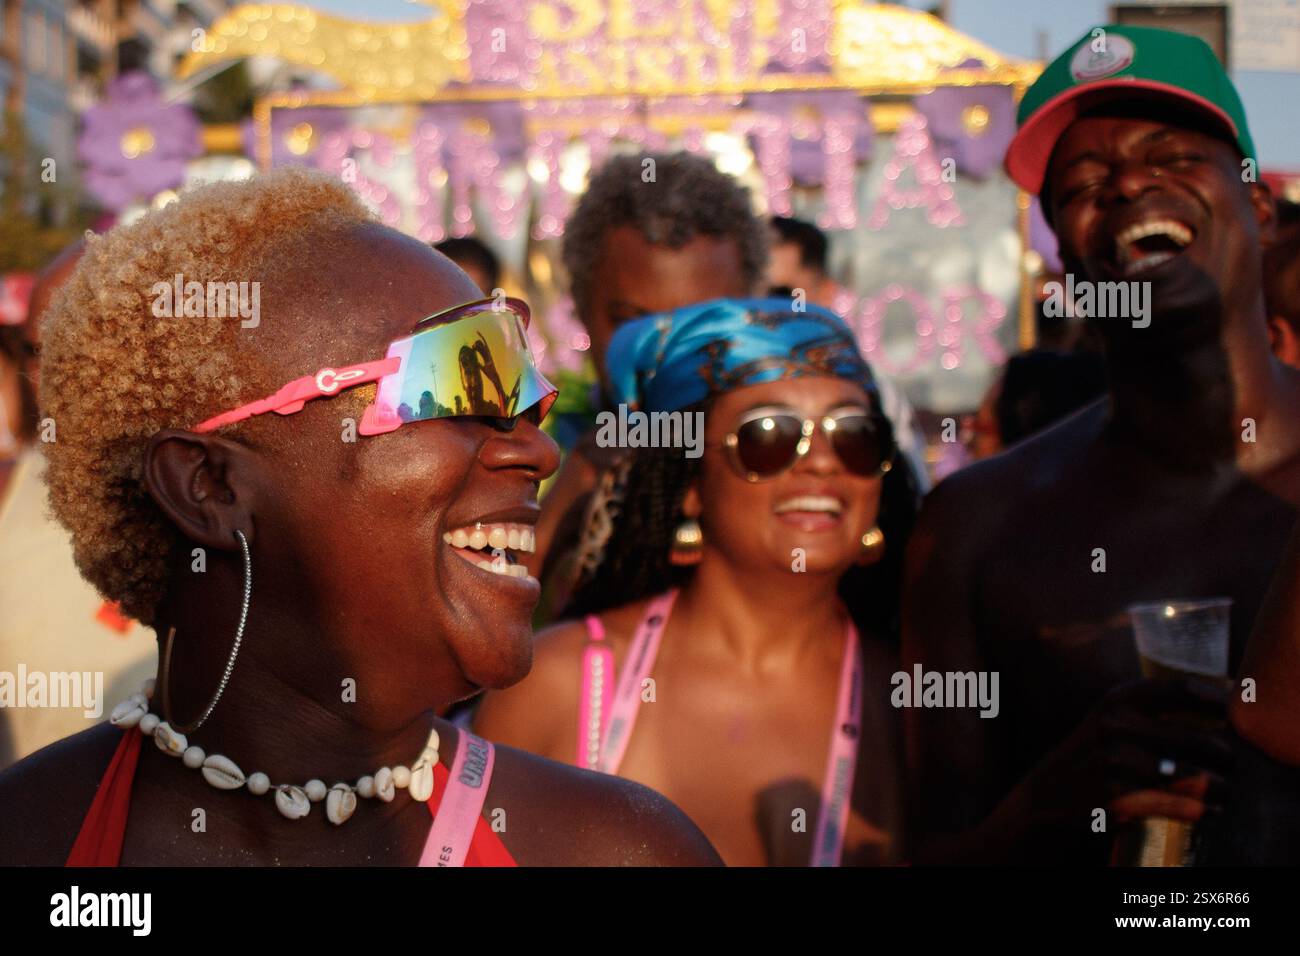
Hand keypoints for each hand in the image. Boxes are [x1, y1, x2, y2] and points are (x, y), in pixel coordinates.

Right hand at [1021, 677, 1231, 829]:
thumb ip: (1152, 711)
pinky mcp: (1117, 799)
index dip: (1213, 700)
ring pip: (1193, 777)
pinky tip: (1206, 810)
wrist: (1045, 794)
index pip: (1178, 690)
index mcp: (1116, 701)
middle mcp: (1114, 726)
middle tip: (1232, 765)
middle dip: (1225, 756)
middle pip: (1195, 738)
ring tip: (1225, 792)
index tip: (1231, 711)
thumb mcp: (1110, 720)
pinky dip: (1199, 809)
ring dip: (1218, 788)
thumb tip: (1219, 704)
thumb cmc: (1092, 755)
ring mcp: (1114, 764)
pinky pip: (1177, 805)